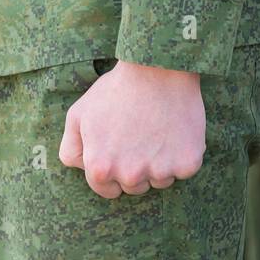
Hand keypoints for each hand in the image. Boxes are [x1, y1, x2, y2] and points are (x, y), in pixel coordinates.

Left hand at [60, 60, 205, 198]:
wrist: (158, 69)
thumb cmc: (115, 90)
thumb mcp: (78, 115)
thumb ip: (71, 149)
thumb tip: (83, 171)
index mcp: (100, 169)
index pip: (106, 190)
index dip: (112, 171)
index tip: (119, 151)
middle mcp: (130, 176)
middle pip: (134, 187)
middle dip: (135, 168)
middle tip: (138, 136)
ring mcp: (161, 171)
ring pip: (160, 181)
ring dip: (159, 163)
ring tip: (156, 130)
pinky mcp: (188, 163)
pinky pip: (184, 169)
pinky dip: (182, 155)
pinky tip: (174, 130)